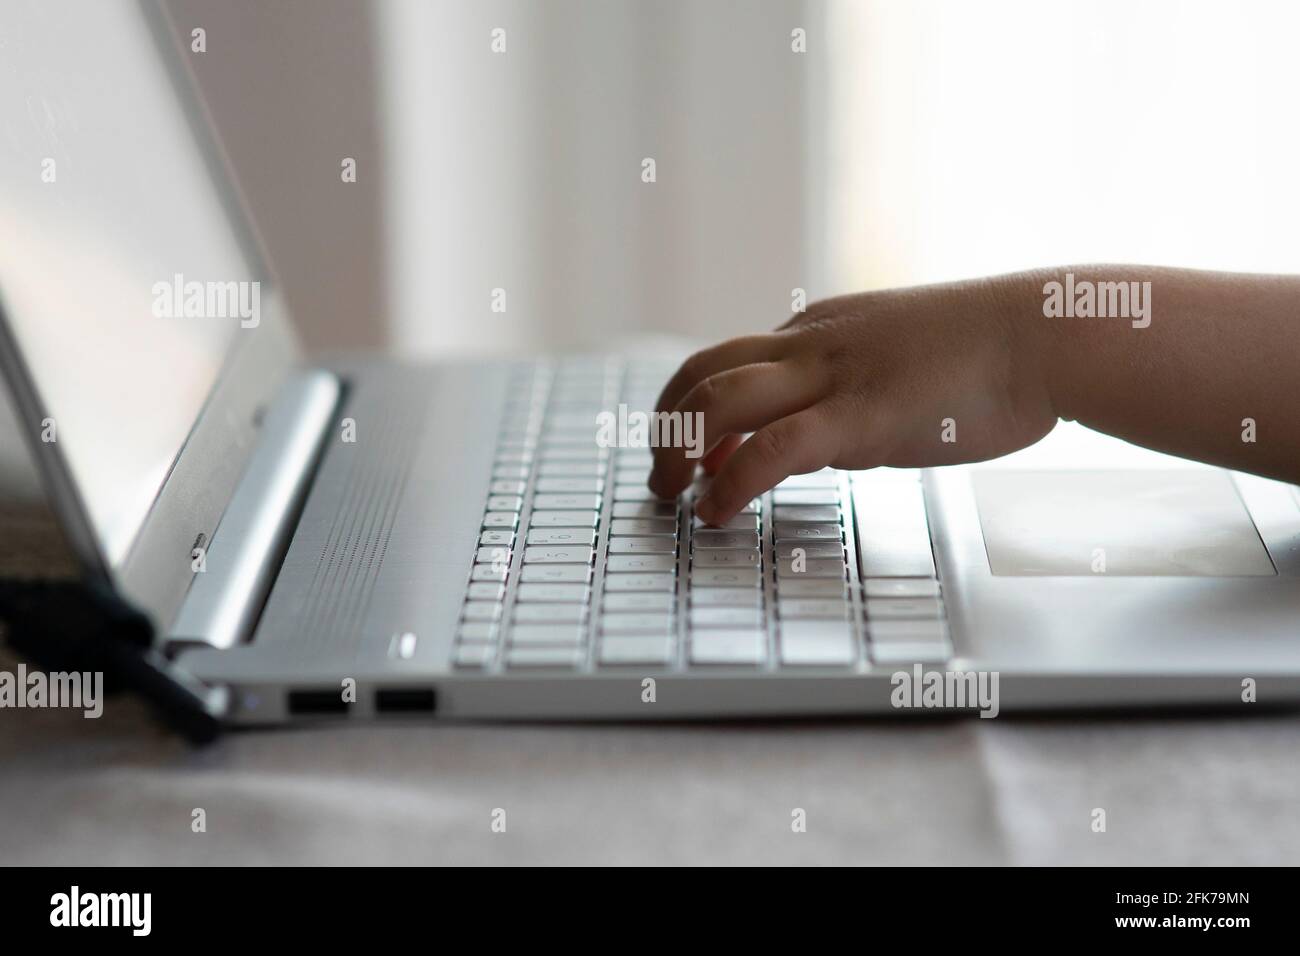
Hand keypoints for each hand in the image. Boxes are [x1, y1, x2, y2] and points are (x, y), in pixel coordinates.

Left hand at [647, 277, 1058, 523]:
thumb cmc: (986, 357)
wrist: (1048, 335)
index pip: (725, 362)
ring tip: (674, 498)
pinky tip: (716, 511)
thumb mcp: (892, 364)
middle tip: (659, 480)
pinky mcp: (861, 415)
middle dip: (665, 428)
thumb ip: (844, 393)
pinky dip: (730, 482)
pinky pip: (772, 449)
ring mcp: (833, 377)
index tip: (688, 456)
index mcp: (816, 332)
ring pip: (719, 401)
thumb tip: (811, 436)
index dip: (691, 412)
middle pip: (700, 373)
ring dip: (679, 453)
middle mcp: (810, 346)